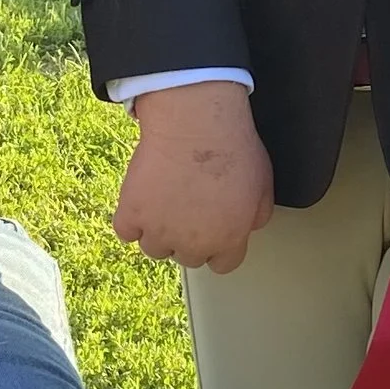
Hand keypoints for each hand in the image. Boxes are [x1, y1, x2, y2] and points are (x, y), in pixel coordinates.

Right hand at [114, 81, 274, 273]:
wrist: (193, 123)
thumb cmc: (231, 146)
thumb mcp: (264, 184)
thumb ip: (256, 215)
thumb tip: (246, 226)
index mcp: (228, 239)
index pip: (223, 265)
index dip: (218, 247)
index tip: (213, 230)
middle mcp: (193, 244)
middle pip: (187, 258)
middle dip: (188, 238)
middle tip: (189, 208)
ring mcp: (159, 231)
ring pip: (154, 249)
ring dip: (158, 231)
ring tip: (163, 203)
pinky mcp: (131, 214)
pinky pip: (125, 231)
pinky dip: (131, 219)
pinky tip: (141, 202)